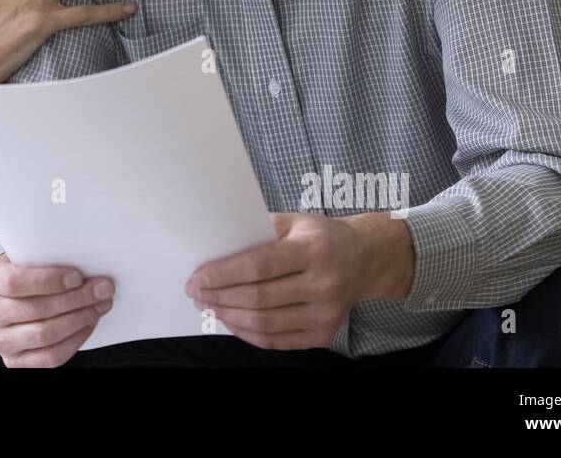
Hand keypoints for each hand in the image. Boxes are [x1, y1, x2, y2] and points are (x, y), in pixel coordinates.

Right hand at [0, 254, 114, 366]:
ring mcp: (0, 341)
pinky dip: (75, 340)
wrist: (8, 296)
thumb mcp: (26, 255)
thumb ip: (47, 256)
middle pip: (35, 310)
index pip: (14, 282)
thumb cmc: (24, 271)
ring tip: (99, 305)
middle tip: (102, 289)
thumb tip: (87, 262)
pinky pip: (50, 357)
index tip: (77, 276)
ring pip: (45, 335)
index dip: (48, 280)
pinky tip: (88, 323)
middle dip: (76, 299)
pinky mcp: (15, 361)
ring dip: (79, 319)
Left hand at [184, 211, 415, 350]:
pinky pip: (277, 340)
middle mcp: (323, 284)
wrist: (365, 259)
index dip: (223, 274)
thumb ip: (258, 229)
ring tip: (208, 305)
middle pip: (258, 298)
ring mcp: (326, 313)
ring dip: (228, 316)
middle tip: (195, 291)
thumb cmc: (321, 236)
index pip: (259, 266)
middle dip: (218, 296)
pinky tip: (231, 320)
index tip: (197, 276)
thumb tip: (215, 243)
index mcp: (313, 250)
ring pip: (265, 323)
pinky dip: (248, 333)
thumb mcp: (295, 221)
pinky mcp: (324, 334)